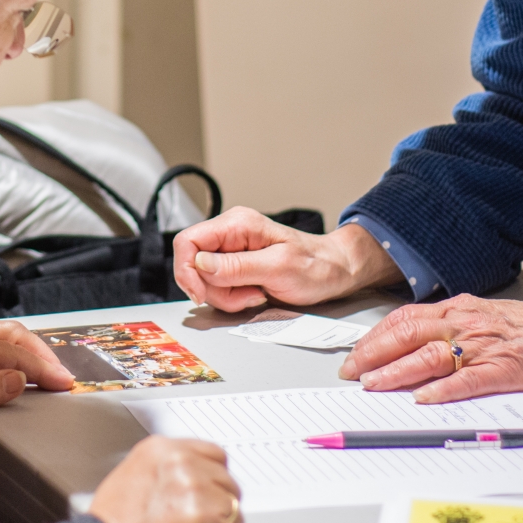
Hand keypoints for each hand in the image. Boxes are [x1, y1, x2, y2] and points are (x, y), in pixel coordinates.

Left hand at [0, 320, 75, 413]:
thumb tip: (19, 379)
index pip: (13, 353)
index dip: (42, 368)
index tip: (64, 382)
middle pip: (10, 334)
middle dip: (39, 352)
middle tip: (59, 375)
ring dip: (24, 352)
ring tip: (42, 372)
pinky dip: (7, 355)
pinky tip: (11, 371)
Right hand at [87, 437, 241, 522]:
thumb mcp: (129, 476)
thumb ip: (163, 470)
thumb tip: (185, 476)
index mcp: (163, 451)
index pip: (214, 453)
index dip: (211, 476)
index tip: (207, 489)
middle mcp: (185, 468)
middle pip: (226, 481)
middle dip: (217, 502)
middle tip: (197, 522)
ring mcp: (202, 499)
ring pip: (234, 511)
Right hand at [173, 212, 400, 312]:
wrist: (336, 271)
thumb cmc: (315, 266)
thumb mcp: (277, 268)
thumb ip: (236, 266)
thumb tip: (199, 264)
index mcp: (236, 224)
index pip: (187, 241)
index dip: (186, 270)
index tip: (201, 294)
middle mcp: (229, 233)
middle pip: (193, 264)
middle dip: (213, 289)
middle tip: (243, 296)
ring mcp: (231, 250)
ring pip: (204, 279)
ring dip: (226, 296)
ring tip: (255, 294)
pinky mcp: (236, 265)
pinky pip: (218, 285)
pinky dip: (232, 297)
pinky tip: (254, 294)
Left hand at [338, 288, 522, 401]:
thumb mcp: (484, 317)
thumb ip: (451, 328)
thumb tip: (413, 346)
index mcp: (459, 310)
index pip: (404, 319)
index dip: (374, 338)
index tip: (354, 355)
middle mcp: (467, 323)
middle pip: (408, 334)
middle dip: (373, 354)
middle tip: (351, 373)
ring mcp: (486, 346)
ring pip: (430, 356)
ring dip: (397, 371)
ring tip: (374, 384)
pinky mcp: (507, 370)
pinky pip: (469, 380)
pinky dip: (444, 390)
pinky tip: (425, 399)